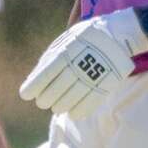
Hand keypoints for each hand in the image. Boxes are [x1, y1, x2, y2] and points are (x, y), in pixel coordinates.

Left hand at [19, 10, 147, 117]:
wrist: (121, 33)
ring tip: (57, 107)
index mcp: (67, 50)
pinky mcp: (107, 83)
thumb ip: (52, 55)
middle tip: (43, 102)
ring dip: (60, 106)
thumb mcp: (67, 38)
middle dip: (46, 99)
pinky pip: (90, 103)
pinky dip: (79, 111)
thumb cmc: (88, 37)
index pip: (45, 73)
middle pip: (56, 89)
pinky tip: (73, 113)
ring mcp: (94, 74)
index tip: (26, 95)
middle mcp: (78, 63)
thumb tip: (35, 75)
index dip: (34, 86)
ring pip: (71, 98)